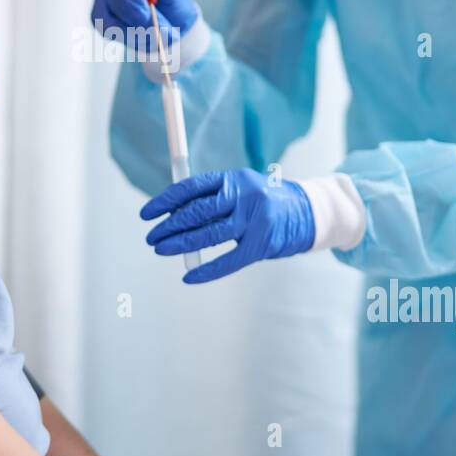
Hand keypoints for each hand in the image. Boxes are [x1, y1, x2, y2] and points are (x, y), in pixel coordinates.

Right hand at [90, 0, 197, 52]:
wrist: (167, 24)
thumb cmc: (172, 4)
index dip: (137, 0)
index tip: (151, 17)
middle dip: (140, 21)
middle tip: (161, 33)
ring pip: (110, 17)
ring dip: (135, 32)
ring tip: (156, 35)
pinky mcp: (97, 12)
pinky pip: (106, 29)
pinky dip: (125, 37)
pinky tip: (140, 35)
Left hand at [140, 168, 315, 283]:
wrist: (308, 212)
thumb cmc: (264, 201)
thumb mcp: (241, 189)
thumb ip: (213, 198)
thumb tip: (174, 213)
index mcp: (233, 178)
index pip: (192, 187)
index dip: (166, 200)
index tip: (147, 213)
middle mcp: (243, 196)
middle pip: (198, 211)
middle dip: (170, 225)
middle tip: (151, 237)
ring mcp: (254, 220)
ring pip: (210, 234)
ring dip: (181, 243)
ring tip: (161, 249)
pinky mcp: (262, 244)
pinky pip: (229, 260)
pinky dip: (207, 270)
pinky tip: (189, 276)